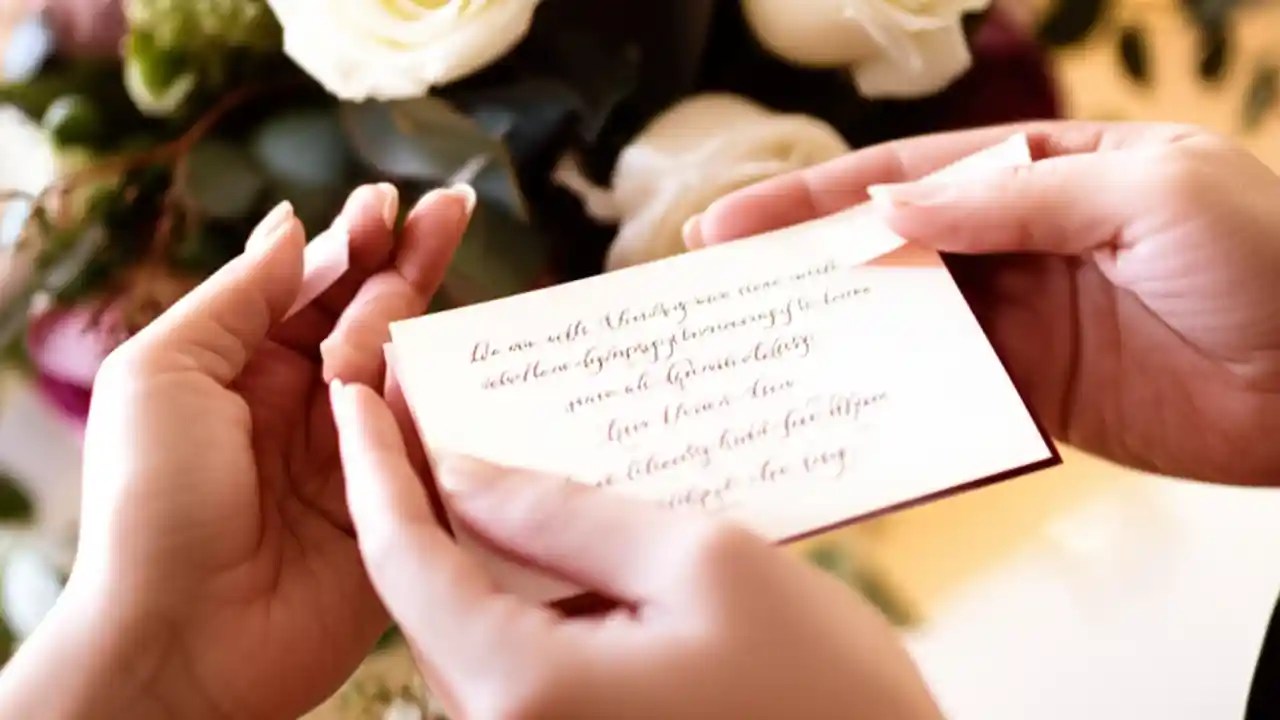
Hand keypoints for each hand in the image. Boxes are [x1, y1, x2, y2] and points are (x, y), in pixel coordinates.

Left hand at [0, 184, 469, 718]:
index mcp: (243, 369)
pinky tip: (464, 355)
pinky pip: (434, 440)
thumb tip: (296, 225)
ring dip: (422, 317)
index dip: (354, 241)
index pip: (312, 289)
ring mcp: (355, 455)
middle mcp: (305, 405)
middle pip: (372, 315)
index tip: (391, 202)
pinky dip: (448, 398)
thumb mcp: (163, 373)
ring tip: (432, 270)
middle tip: (455, 205)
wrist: (183, 639)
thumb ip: (238, 297)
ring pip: (409, 369)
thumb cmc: (153, 503)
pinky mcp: (397, 504)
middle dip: (410, 258)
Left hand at [329, 382, 943, 719]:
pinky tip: (555, 533)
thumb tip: (461, 470)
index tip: (354, 388)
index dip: (373, 464)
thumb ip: (566, 514)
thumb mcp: (701, 563)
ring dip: (475, 541)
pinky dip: (520, 591)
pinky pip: (517, 660)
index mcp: (521, 686)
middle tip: (434, 400)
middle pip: (428, 596)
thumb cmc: (820, 690)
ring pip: (471, 626)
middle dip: (424, 495)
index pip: (404, 559)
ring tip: (493, 450)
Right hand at [687, 121, 1279, 485]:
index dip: (814, 199)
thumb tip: (891, 210)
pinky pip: (946, 394)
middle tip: (717, 288)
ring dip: (836, 336)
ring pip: (905, 323)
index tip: (732, 221)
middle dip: (803, 265)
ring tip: (757, 351)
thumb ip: (1012, 200)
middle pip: (888, 251)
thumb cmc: (1266, 255)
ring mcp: (1021, 322)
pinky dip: (892, 402)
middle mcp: (1018, 242)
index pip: (905, 178)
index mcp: (1040, 170)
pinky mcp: (1033, 394)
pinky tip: (841, 407)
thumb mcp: (1146, 191)